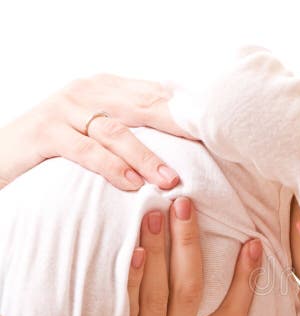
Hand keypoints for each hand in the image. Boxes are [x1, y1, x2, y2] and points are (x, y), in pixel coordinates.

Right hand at [0, 74, 191, 190]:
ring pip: (116, 130)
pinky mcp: (45, 133)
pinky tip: (130, 183)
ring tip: (170, 180)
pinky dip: (110, 166)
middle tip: (208, 148)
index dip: (186, 112)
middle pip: (142, 107)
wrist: (0, 152)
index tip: (218, 128)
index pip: (155, 95)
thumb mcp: (99, 131)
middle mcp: (88, 92)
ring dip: (146, 156)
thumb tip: (184, 144)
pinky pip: (84, 150)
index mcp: (107, 88)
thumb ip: (134, 129)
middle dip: (176, 127)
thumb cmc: (59, 147)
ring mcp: (65, 110)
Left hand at [95, 197, 261, 315]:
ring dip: (158, 251)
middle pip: (190, 290)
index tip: (253, 243)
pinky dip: (131, 280)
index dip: (245, 279)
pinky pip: (126, 313)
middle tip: (186, 203)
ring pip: (159, 296)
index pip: (232, 315)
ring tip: (156, 212)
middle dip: (190, 244)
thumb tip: (191, 272)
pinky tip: (131, 252)